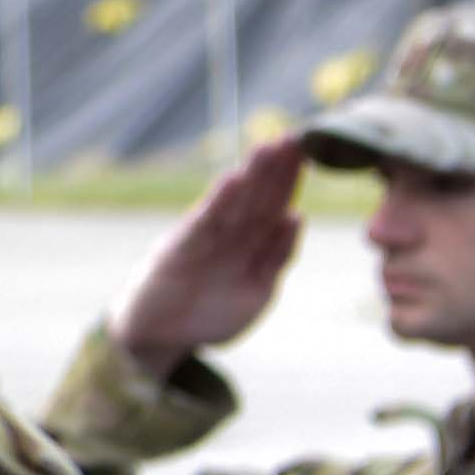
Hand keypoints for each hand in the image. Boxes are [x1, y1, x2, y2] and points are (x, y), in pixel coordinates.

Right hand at [114, 134, 309, 372]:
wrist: (161, 336)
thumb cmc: (211, 314)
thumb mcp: (257, 290)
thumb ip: (277, 256)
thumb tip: (296, 216)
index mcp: (251, 244)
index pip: (276, 204)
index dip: (292, 179)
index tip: (313, 151)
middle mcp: (229, 236)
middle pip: (257, 197)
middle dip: (275, 169)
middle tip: (294, 137)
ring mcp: (205, 240)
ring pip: (235, 203)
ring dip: (251, 176)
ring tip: (267, 148)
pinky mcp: (181, 250)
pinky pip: (204, 223)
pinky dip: (219, 202)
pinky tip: (233, 180)